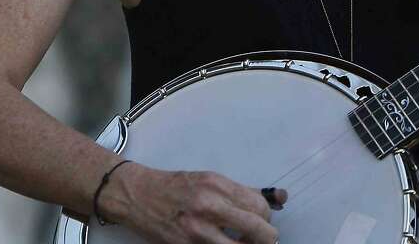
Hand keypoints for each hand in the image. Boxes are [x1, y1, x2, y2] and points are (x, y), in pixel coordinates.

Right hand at [102, 161, 284, 242]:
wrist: (138, 195)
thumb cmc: (176, 187)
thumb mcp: (210, 181)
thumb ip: (243, 192)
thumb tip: (280, 198)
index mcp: (218, 186)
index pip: (260, 206)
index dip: (267, 218)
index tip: (263, 222)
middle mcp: (210, 206)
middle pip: (258, 229)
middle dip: (267, 238)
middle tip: (263, 239)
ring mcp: (197, 230)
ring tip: (242, 243)